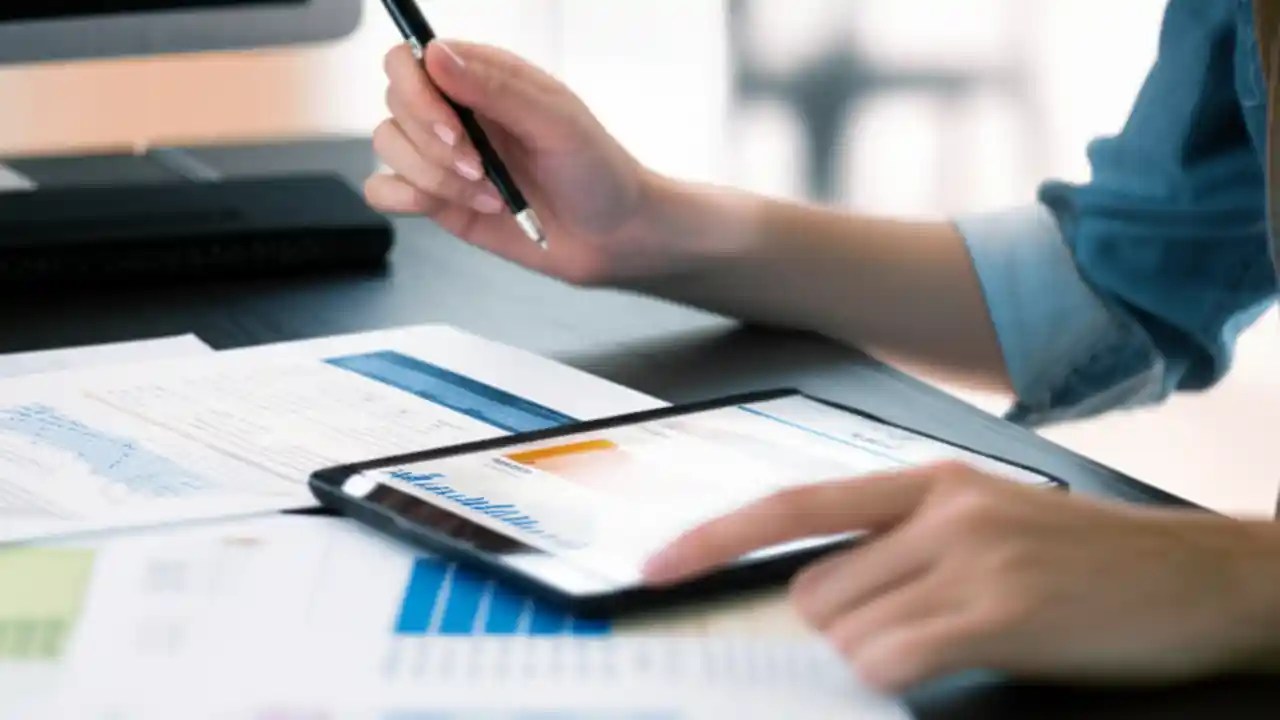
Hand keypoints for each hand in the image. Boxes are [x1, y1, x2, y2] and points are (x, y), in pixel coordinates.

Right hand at [368, 41, 682, 285]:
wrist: (611, 236)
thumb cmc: (596, 171)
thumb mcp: (557, 122)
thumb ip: (496, 88)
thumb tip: (435, 55)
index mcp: (483, 77)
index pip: (410, 59)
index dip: (416, 90)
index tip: (453, 126)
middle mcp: (455, 111)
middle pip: (394, 103)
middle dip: (432, 144)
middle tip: (483, 169)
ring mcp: (443, 155)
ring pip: (388, 147)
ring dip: (434, 178)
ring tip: (491, 196)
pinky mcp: (438, 198)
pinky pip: (383, 190)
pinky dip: (407, 200)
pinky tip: (455, 207)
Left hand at [644, 463, 1279, 692]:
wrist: (1203, 579)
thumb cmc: (1092, 561)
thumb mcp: (991, 523)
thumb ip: (904, 546)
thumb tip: (823, 595)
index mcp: (930, 482)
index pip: (792, 505)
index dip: (714, 538)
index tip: (658, 565)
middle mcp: (940, 509)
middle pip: (812, 590)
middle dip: (838, 628)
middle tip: (910, 632)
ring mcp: (970, 557)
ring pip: (846, 633)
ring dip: (876, 656)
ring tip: (954, 641)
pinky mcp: (999, 612)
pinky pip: (890, 662)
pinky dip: (899, 677)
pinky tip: (961, 659)